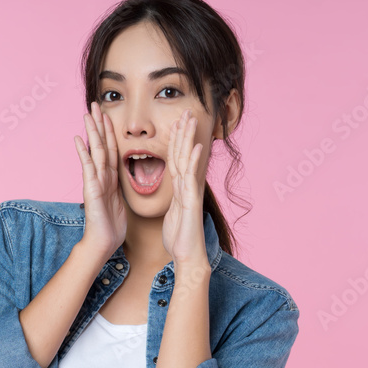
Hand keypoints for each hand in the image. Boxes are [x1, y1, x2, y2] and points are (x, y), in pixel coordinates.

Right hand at [74, 101, 126, 257]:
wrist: (103, 243)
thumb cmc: (111, 228)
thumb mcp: (120, 204)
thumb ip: (118, 190)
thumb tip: (122, 183)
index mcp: (110, 179)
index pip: (110, 150)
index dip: (110, 132)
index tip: (109, 116)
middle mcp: (101, 177)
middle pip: (101, 145)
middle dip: (99, 124)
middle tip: (95, 104)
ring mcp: (95, 182)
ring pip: (94, 152)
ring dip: (92, 132)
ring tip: (87, 114)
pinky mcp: (91, 190)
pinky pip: (88, 168)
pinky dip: (83, 154)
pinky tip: (78, 140)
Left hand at [162, 109, 209, 267]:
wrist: (188, 256)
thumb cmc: (180, 240)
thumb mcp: (172, 217)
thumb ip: (173, 204)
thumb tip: (172, 201)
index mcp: (180, 190)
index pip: (176, 159)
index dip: (175, 141)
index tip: (176, 123)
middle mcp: (187, 187)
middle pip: (183, 154)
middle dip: (183, 132)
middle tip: (185, 111)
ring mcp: (190, 192)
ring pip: (187, 160)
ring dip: (188, 138)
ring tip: (189, 119)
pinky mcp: (191, 200)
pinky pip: (190, 177)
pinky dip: (192, 161)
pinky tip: (196, 146)